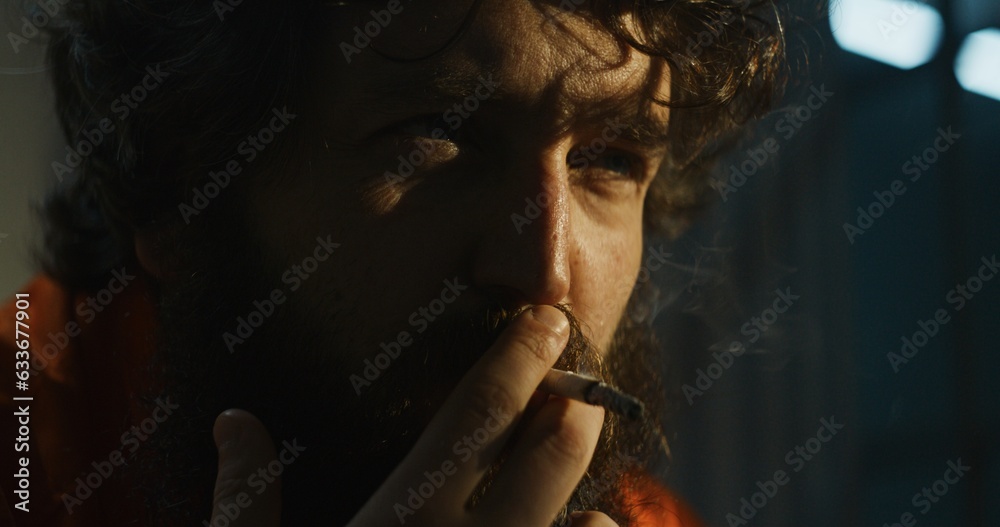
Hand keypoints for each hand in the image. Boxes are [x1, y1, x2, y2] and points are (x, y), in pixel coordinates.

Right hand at [210, 305, 617, 525]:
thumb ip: (246, 498)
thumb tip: (236, 419)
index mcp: (401, 521)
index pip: (474, 414)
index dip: (516, 357)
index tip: (546, 317)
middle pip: (548, 455)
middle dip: (574, 403)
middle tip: (579, 372)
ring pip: (581, 522)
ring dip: (593, 477)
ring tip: (589, 441)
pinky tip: (600, 524)